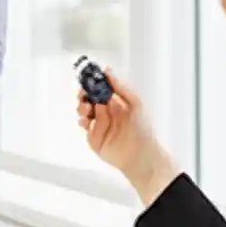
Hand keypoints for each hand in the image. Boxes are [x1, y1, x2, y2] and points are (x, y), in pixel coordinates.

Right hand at [76, 70, 177, 204]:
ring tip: (86, 108)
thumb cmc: (144, 130)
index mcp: (117, 101)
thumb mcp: (136, 102)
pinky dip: (82, 120)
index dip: (93, 80)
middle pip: (88, 96)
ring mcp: (99, 123)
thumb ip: (121, 86)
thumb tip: (108, 71)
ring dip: (81, 105)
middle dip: (84, 92)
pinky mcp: (93, 136)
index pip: (101, 86)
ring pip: (83, 109)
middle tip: (84, 93)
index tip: (88, 76)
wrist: (141, 155)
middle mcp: (107, 110)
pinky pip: (83, 124)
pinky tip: (87, 120)